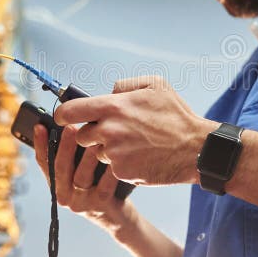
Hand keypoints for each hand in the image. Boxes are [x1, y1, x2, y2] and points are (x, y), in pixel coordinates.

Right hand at [33, 122, 134, 236]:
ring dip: (87, 157)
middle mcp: (64, 196)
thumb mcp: (81, 174)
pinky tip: (113, 158)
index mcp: (56, 185)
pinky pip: (105, 185)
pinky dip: (109, 170)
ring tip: (94, 139)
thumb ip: (73, 157)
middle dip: (64, 146)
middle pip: (61, 168)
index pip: (43, 163)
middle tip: (69, 127)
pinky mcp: (100, 206)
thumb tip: (69, 126)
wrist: (116, 217)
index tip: (40, 126)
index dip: (40, 144)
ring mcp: (81, 203)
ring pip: (82, 176)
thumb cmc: (98, 187)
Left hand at [53, 76, 217, 185]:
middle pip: (81, 136)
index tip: (64, 117)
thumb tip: (109, 90)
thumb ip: (125, 85)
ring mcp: (114, 153)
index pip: (69, 111)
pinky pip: (112, 167)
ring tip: (134, 144)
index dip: (63, 115)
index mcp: (113, 107)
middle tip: (114, 131)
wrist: (195, 149)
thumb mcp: (155, 85)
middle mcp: (108, 130)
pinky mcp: (121, 171)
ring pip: (97, 152)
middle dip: (92, 134)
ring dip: (108, 149)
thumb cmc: (176, 116)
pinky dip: (123, 163)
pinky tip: (141, 156)